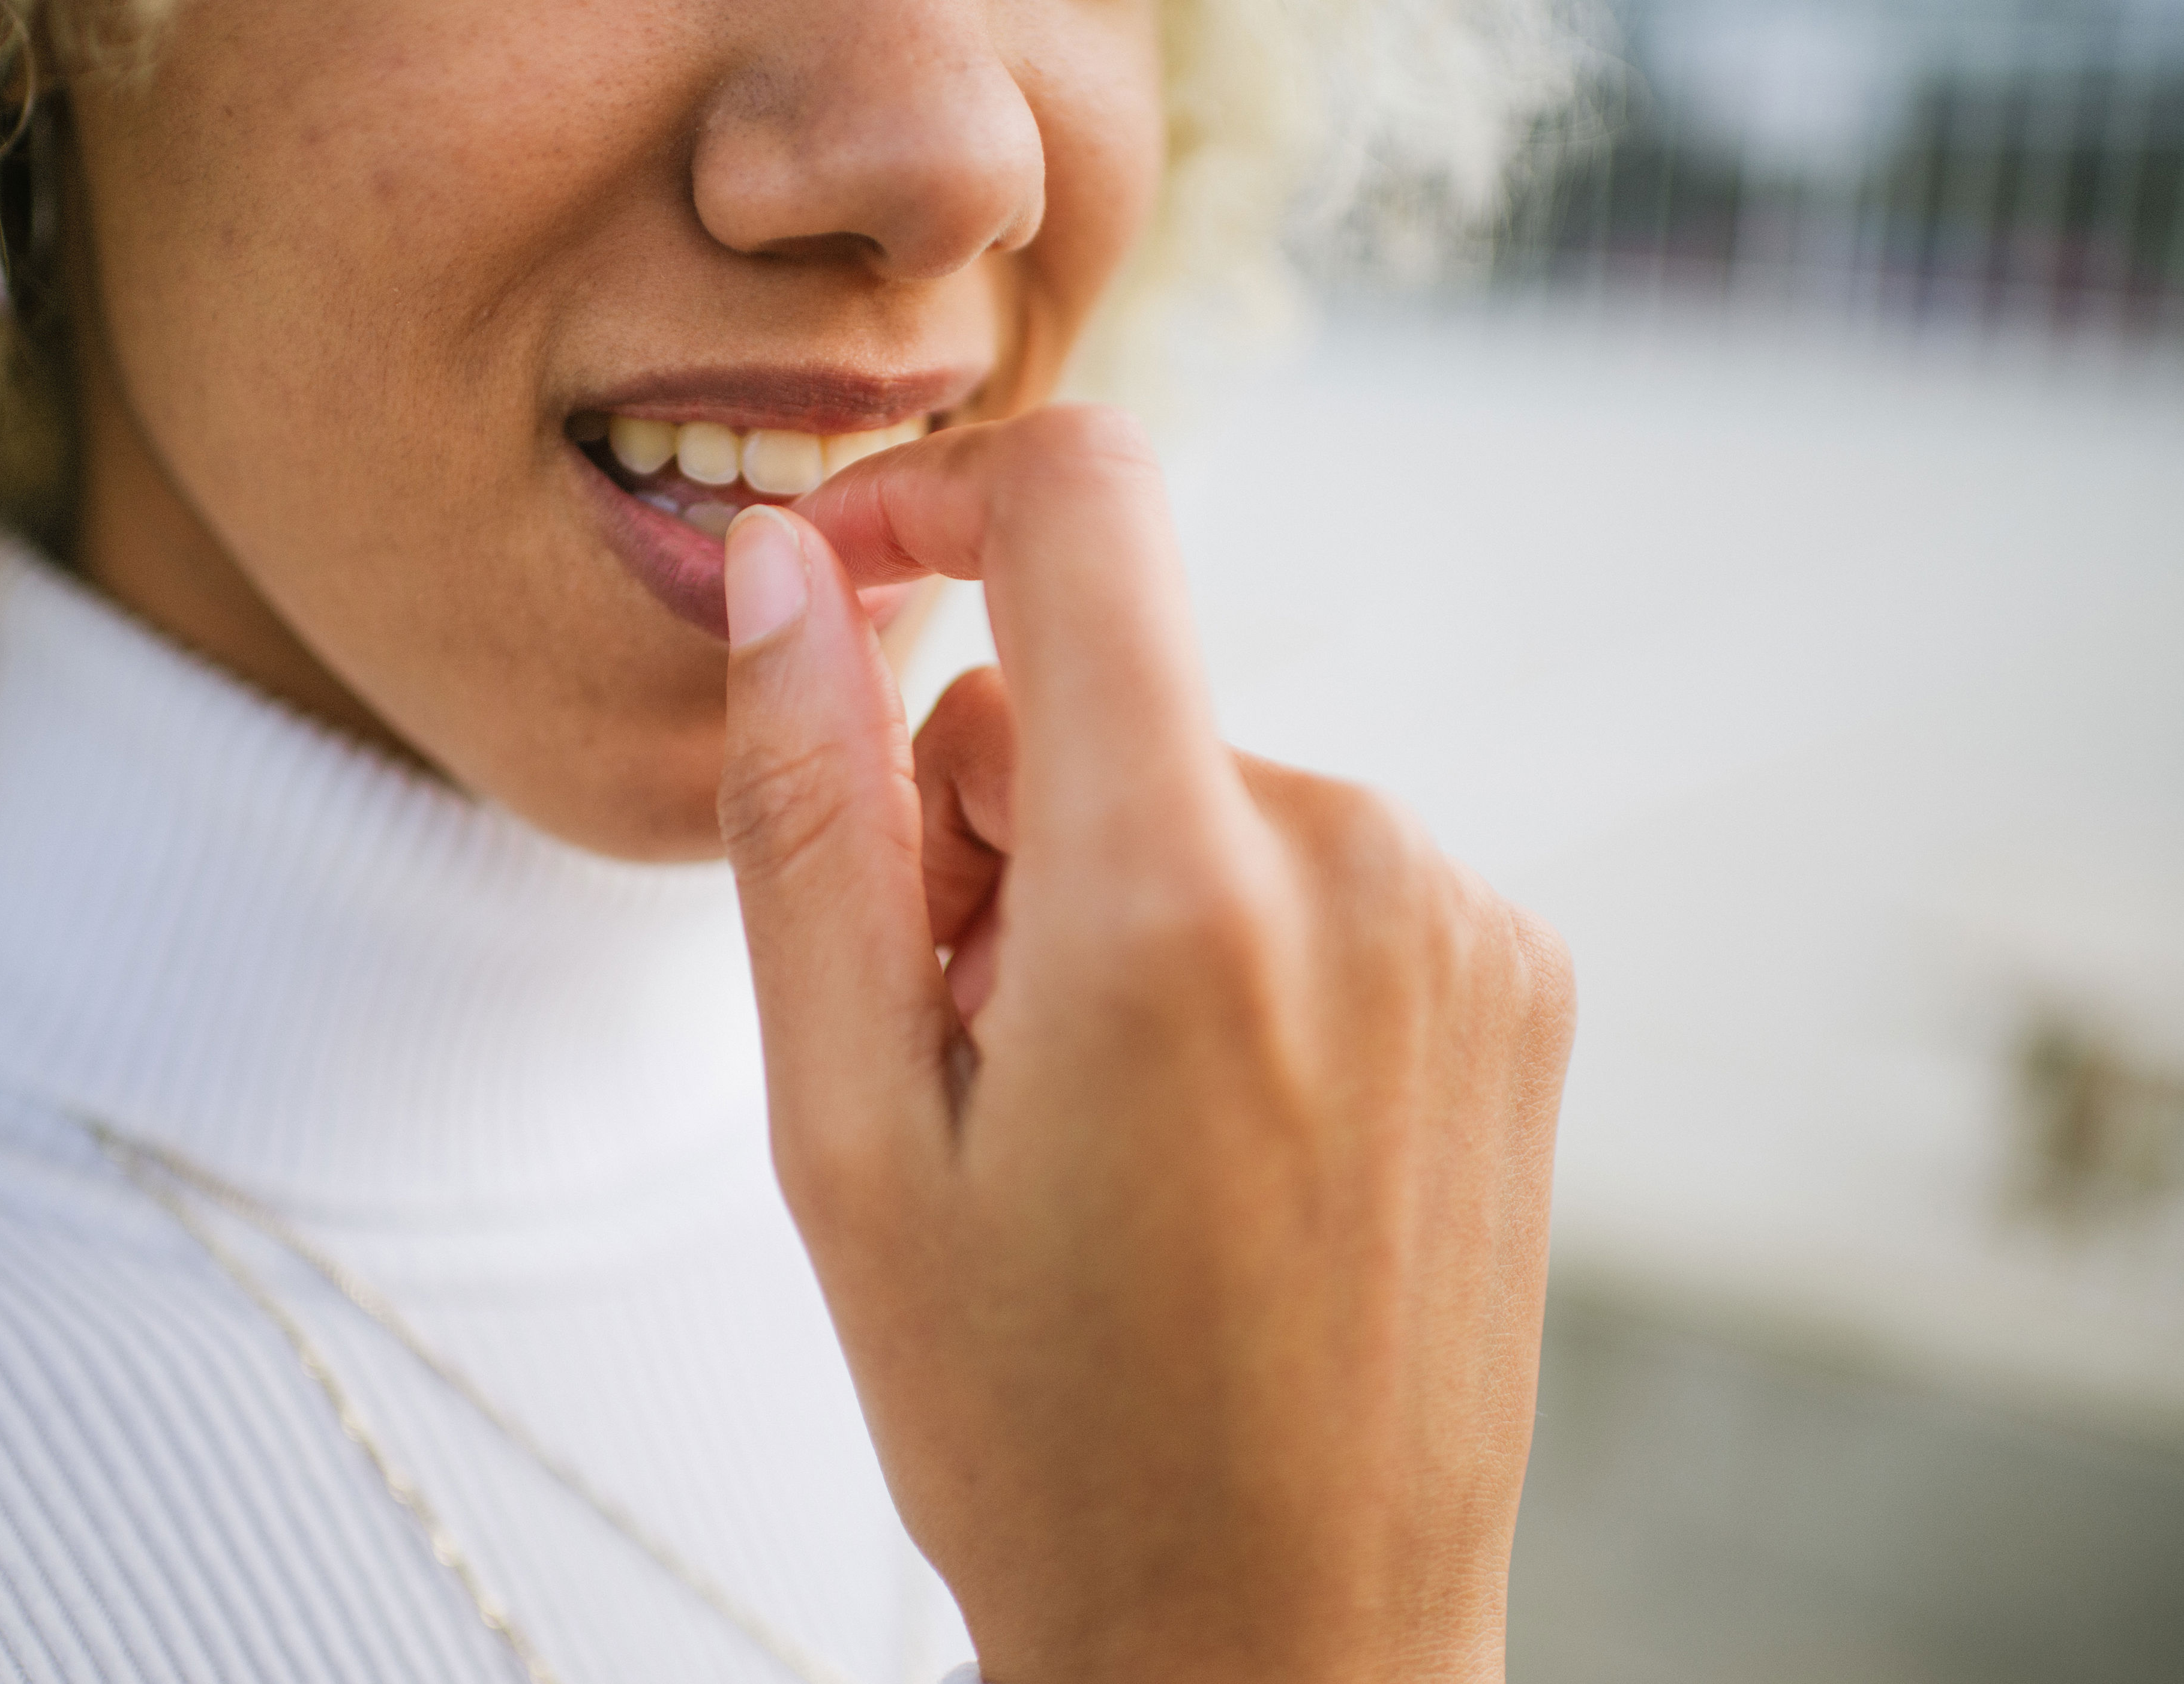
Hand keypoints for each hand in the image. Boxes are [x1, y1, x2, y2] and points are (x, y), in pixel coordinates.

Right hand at [718, 406, 1574, 1683]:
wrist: (1277, 1645)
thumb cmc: (1035, 1428)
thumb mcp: (844, 1133)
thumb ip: (806, 815)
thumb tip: (786, 580)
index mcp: (1174, 894)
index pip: (1085, 505)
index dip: (940, 497)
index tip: (854, 580)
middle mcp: (1362, 868)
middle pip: (1114, 684)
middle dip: (991, 812)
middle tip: (961, 1039)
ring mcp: (1465, 927)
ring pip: (1206, 786)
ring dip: (1106, 894)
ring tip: (1087, 1120)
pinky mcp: (1516, 981)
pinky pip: (1316, 868)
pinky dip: (1227, 942)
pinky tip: (1203, 1132)